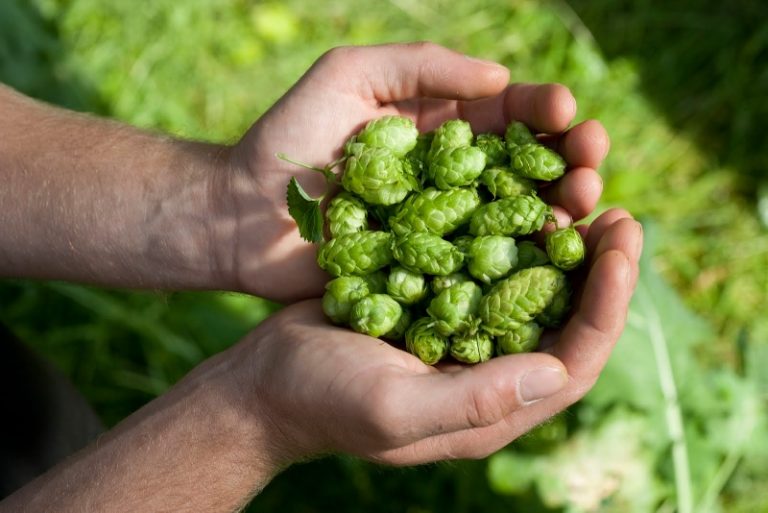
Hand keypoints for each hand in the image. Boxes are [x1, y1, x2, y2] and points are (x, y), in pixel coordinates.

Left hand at [216, 42, 607, 302]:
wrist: (239, 215)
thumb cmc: (288, 138)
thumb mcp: (349, 75)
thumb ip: (420, 67)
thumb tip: (500, 81)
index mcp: (438, 128)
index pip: (507, 115)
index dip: (544, 111)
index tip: (568, 113)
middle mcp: (449, 179)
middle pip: (525, 168)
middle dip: (566, 161)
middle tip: (591, 165)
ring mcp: (441, 228)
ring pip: (513, 218)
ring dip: (555, 211)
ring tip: (582, 207)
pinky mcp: (426, 273)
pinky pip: (481, 267)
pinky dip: (518, 263)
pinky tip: (550, 258)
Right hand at [229, 209, 640, 464]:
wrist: (266, 378)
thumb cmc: (322, 399)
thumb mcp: (394, 408)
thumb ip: (474, 400)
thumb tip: (560, 373)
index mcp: (492, 408)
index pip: (575, 360)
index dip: (608, 306)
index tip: (622, 247)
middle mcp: (491, 371)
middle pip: (567, 320)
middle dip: (600, 268)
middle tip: (618, 213)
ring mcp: (466, 335)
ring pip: (534, 288)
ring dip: (562, 244)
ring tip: (581, 195)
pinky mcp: (440, 304)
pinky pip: (491, 267)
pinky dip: (510, 233)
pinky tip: (519, 196)